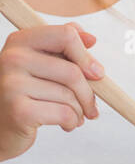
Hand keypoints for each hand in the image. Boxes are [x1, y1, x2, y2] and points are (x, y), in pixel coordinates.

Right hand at [0, 23, 103, 161]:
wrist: (1, 128)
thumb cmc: (27, 95)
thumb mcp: (42, 65)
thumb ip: (63, 46)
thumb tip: (91, 39)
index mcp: (19, 41)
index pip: (65, 35)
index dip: (86, 56)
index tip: (96, 73)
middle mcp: (12, 58)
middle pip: (73, 71)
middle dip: (88, 93)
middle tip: (91, 107)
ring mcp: (12, 84)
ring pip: (69, 95)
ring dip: (80, 110)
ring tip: (74, 116)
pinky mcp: (19, 110)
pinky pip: (64, 113)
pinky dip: (72, 122)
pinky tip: (67, 125)